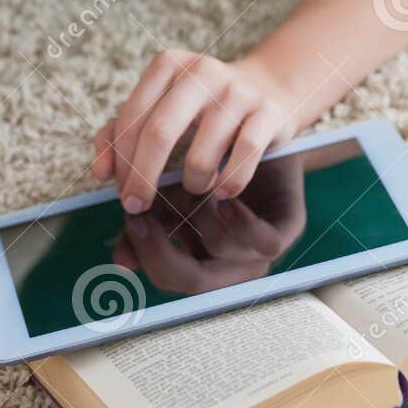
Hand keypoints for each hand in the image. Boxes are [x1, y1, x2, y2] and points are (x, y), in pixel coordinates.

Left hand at [91, 48, 299, 212]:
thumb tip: (101, 172)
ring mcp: (236, 91)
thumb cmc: (200, 107)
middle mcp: (201, 71)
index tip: (122, 192)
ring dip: (192, 184)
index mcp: (167, 65)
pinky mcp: (267, 112)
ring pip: (202, 154)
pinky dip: (229, 183)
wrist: (268, 88)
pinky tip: (221, 191)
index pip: (131, 118)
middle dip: (142, 178)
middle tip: (137, 206)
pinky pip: (243, 157)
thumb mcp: (160, 107)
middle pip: (159, 133)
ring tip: (195, 187)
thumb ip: (121, 133)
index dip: (121, 161)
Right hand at [109, 153, 307, 294]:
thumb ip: (140, 213)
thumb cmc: (207, 163)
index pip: (167, 276)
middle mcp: (230, 261)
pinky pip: (267, 243)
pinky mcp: (288, 228)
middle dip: (160, 251)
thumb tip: (119, 257)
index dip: (144, 253)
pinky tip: (226, 196)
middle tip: (141, 215)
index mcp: (199, 255)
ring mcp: (259, 249)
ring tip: (192, 182)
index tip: (129, 216)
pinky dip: (242, 223)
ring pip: (222, 251)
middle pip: (192, 282)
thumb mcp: (167, 187)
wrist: (257, 126)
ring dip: (197, 215)